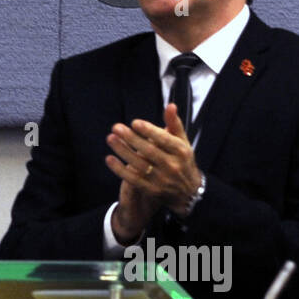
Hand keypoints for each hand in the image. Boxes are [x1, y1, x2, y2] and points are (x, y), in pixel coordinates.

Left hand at [105, 104, 201, 219]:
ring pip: (139, 164)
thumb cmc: (183, 161)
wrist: (188, 192)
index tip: (135, 123)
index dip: (149, 131)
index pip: (165, 140)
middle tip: (116, 127)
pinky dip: (120, 169)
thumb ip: (174, 124)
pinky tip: (109, 158)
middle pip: (150, 151)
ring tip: (111, 138)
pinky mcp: (151, 190)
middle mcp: (172, 166)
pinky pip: (133, 179)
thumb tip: (170, 105)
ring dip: (123, 151)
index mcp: (181, 152)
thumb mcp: (183, 142)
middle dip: (132, 138)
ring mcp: (161, 180)